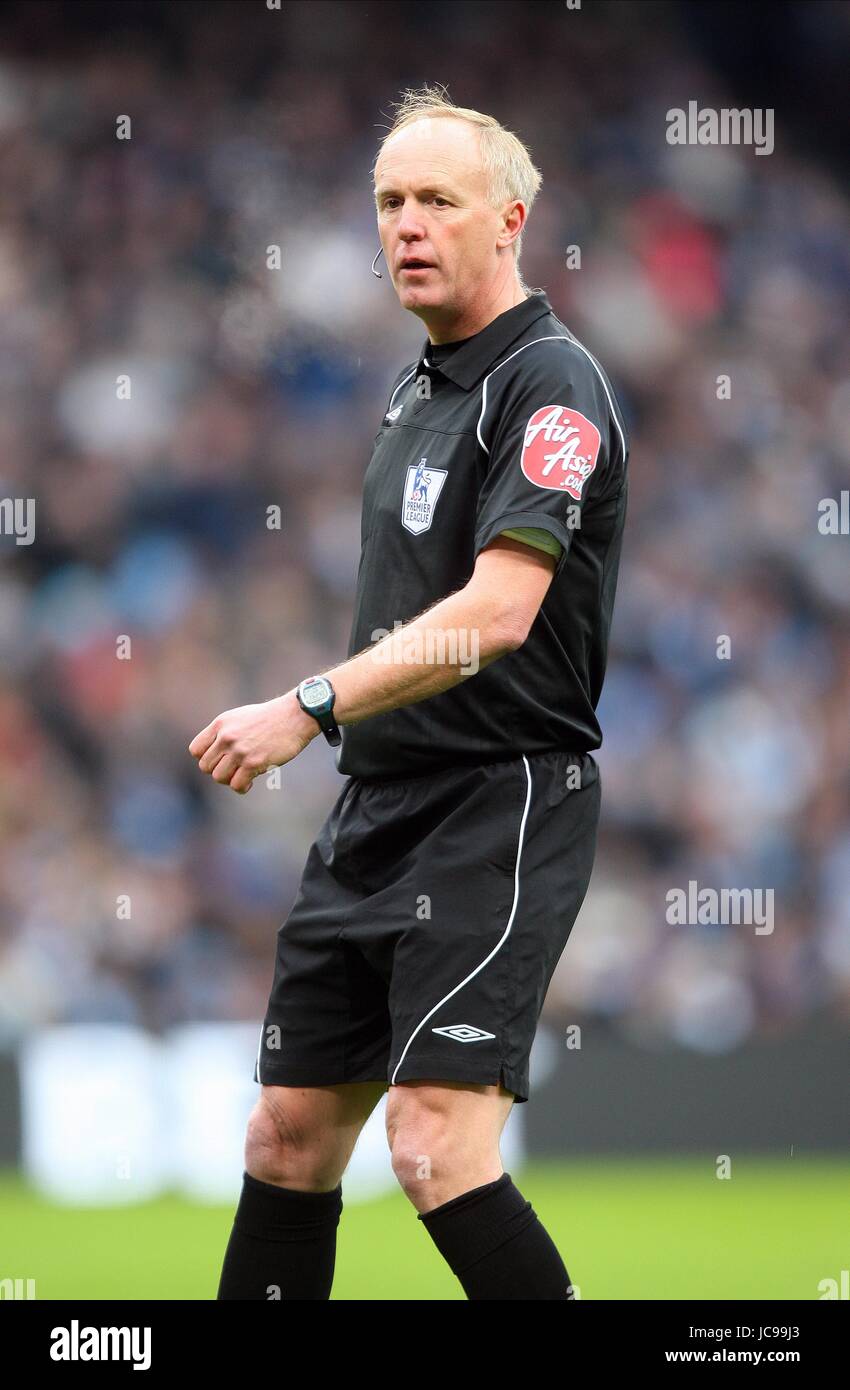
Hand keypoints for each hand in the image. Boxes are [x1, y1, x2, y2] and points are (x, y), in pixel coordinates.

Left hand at [188, 691, 317, 794]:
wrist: (294, 716)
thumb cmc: (269, 718)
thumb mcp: (240, 717)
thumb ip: (224, 733)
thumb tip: (215, 756)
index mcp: (220, 724)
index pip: (195, 750)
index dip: (206, 758)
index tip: (220, 759)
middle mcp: (226, 737)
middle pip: (205, 766)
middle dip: (218, 770)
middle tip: (234, 769)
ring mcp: (239, 750)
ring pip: (218, 777)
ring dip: (230, 780)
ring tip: (242, 775)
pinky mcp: (253, 763)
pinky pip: (237, 784)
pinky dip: (242, 787)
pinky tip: (251, 781)